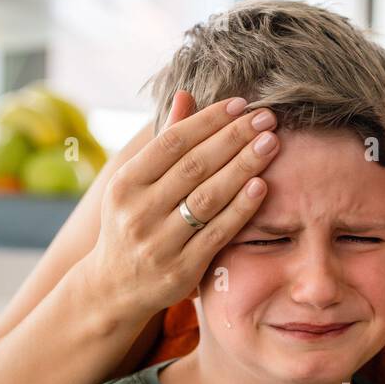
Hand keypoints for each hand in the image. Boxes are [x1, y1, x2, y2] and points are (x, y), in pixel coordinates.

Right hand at [83, 90, 280, 324]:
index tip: (241, 105)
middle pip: (194, 167)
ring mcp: (159, 243)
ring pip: (208, 198)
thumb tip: (185, 95)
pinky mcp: (180, 270)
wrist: (114, 288)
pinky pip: (218, 233)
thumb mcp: (135, 185)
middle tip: (266, 118)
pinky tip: (262, 185)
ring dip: (243, 167)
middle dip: (234, 138)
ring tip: (270, 144)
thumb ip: (163, 143)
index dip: (209, 121)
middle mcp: (138, 212)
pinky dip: (241, 208)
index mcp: (125, 184)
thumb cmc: (132, 224)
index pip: (172, 142)